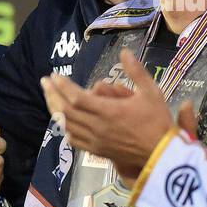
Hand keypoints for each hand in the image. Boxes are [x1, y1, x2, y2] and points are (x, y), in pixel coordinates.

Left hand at [43, 49, 192, 182]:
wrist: (162, 154)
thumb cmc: (158, 121)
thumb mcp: (152, 92)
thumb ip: (137, 72)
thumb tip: (124, 52)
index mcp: (109, 111)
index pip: (77, 97)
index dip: (63, 86)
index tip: (54, 76)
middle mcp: (97, 126)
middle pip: (66, 110)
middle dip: (52, 94)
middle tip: (44, 82)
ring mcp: (95, 140)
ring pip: (67, 125)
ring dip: (55, 109)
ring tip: (49, 97)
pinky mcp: (96, 151)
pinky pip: (74, 140)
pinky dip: (65, 128)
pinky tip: (62, 120)